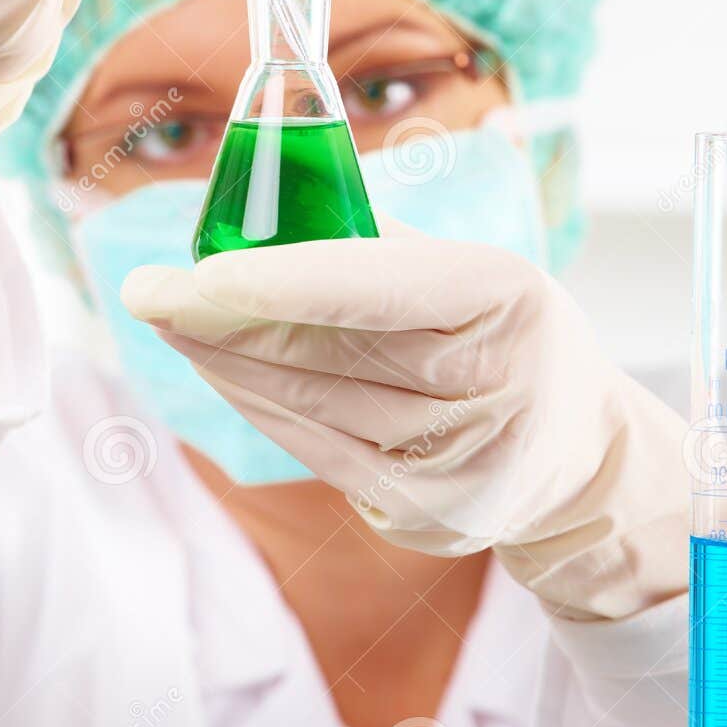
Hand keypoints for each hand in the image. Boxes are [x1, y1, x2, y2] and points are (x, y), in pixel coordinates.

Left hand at [122, 233, 688, 621]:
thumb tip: (263, 212)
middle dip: (220, 320)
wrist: (580, 461)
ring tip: (168, 319)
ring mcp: (453, 466)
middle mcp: (487, 389)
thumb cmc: (512, 338)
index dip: (276, 282)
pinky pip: (313, 448)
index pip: (374, 289)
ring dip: (224, 361)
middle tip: (146, 290)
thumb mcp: (481, 273)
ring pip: (307, 405)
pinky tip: (216, 369)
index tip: (193, 273)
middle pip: (325, 353)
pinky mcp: (420, 514)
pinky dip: (257, 404)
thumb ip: (380, 246)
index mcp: (508, 301)